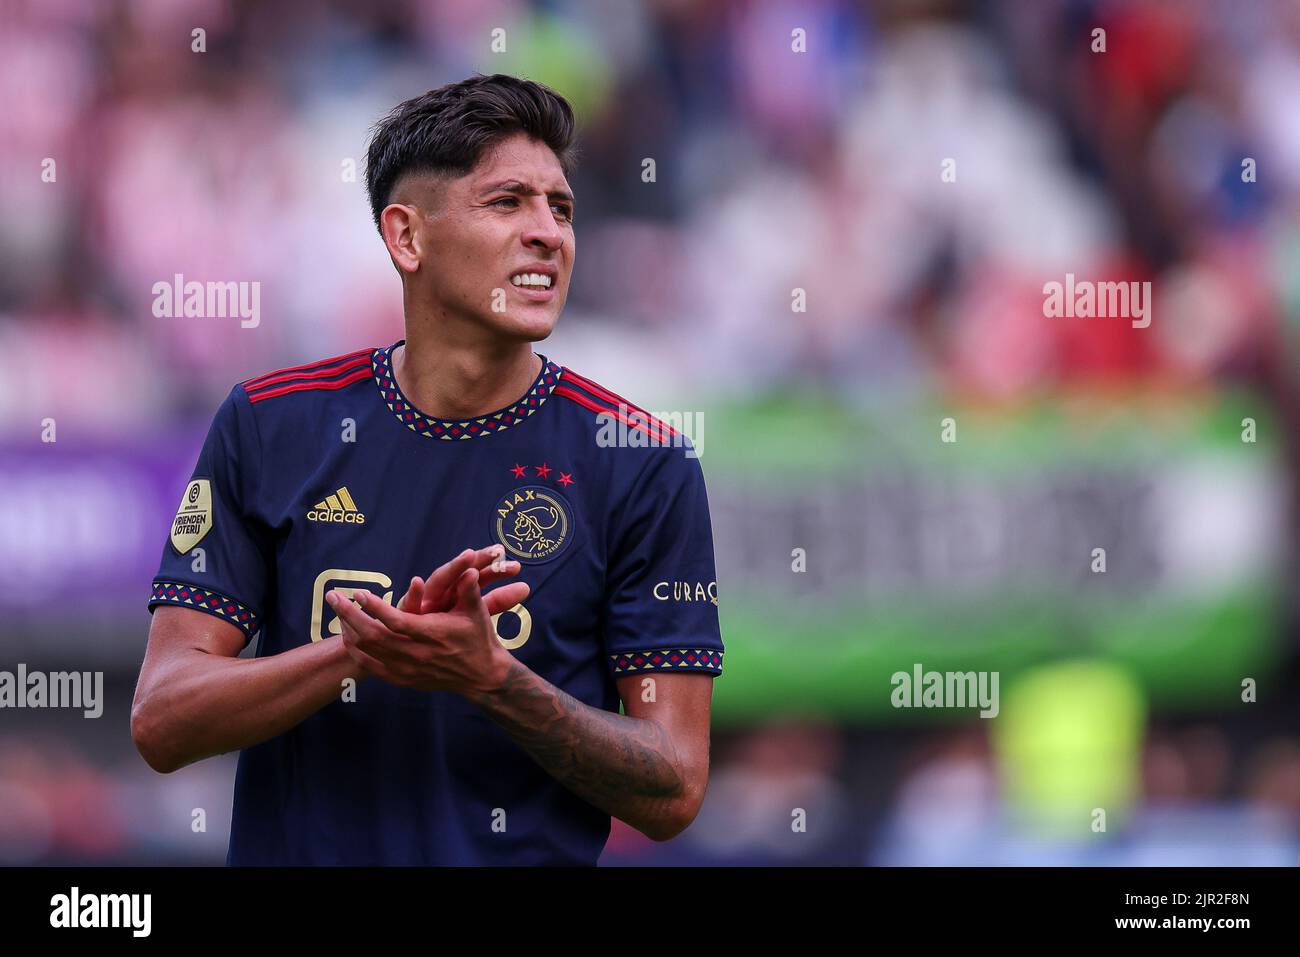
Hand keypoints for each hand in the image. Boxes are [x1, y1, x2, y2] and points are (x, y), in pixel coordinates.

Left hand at [327, 549, 527, 694]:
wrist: (480, 675)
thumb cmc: (478, 637)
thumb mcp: (476, 611)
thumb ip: (468, 590)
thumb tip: (468, 569)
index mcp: (433, 636)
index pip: (396, 622)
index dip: (375, 608)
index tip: (359, 593)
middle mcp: (417, 655)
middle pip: (372, 636)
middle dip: (348, 615)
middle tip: (333, 596)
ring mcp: (407, 670)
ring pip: (366, 651)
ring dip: (348, 629)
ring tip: (339, 611)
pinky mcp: (402, 679)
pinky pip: (370, 666)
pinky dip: (355, 650)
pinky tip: (348, 634)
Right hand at [395, 544, 520, 615]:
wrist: (410, 645)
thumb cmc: (443, 626)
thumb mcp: (473, 615)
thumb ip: (496, 601)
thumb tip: (526, 587)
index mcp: (460, 590)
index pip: (480, 575)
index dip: (497, 570)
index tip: (517, 567)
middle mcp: (445, 591)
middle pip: (462, 572)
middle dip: (478, 561)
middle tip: (497, 552)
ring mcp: (426, 600)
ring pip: (440, 581)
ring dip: (451, 568)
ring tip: (466, 557)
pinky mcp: (407, 613)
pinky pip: (410, 603)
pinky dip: (413, 594)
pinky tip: (417, 583)